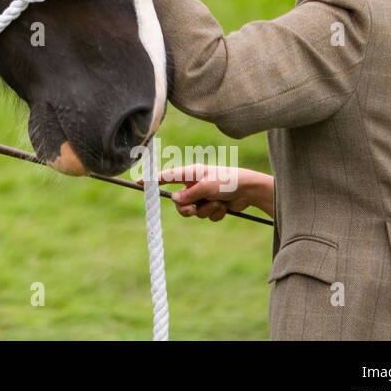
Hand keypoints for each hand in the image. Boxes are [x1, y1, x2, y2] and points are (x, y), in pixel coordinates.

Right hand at [151, 165, 274, 220]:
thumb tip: (174, 200)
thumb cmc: (228, 181)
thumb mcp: (207, 186)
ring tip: (218, 203)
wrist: (249, 191)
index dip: (153, 180)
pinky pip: (207, 216)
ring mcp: (203, 197)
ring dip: (206, 210)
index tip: (140, 183)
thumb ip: (189, 194)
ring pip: (194, 211)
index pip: (167, 177)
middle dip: (187, 209)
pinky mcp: (212, 206)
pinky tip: (225, 206)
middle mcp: (195, 186)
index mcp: (190, 174)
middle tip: (194, 210)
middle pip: (179, 203)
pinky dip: (215, 213)